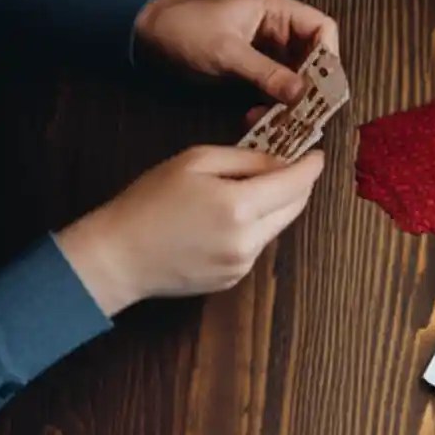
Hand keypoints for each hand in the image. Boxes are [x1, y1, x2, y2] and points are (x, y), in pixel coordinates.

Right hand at [56, 146, 324, 315]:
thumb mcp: (195, 161)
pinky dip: (254, 228)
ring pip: (277, 226)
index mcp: (240, 207)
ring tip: (246, 190)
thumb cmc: (149, 201)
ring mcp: (244, 264)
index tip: (317, 155)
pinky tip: (225, 220)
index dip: (311, 166)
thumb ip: (246, 159)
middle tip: (288, 166)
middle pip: (295, 207)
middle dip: (297, 185)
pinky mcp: (234, 278)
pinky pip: (257, 245)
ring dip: (274, 206)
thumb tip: (282, 163)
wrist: (117, 257)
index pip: (296, 184)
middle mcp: (249, 240)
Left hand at [134, 0, 338, 105]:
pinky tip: (263, 118)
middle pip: (314, 57)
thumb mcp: (227, 51)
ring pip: (298, 77)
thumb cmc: (184, 28)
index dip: (329, 55)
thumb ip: (265, 72)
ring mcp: (269, 51)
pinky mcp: (256, 71)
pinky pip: (277, 89)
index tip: (323, 84)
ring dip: (293, 100)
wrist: (148, 35)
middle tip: (308, 109)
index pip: (322, 28)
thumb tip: (301, 93)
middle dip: (312, 84)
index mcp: (277, 11)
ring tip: (284, 119)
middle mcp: (279, 30)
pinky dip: (274, 105)